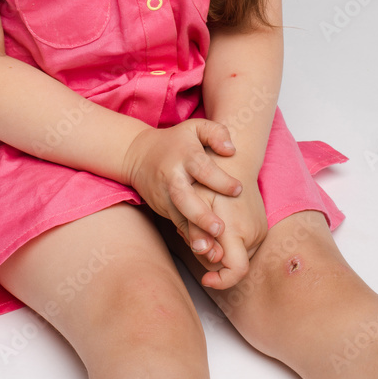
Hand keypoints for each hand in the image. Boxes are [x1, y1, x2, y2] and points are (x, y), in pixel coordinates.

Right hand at [123, 120, 241, 239]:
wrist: (138, 154)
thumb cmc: (177, 141)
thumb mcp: (196, 127)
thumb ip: (217, 133)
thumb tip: (231, 150)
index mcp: (185, 156)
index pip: (202, 168)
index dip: (220, 179)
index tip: (238, 189)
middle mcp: (173, 177)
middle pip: (184, 197)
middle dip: (201, 215)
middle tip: (220, 229)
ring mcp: (165, 194)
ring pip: (179, 216)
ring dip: (195, 234)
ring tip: (211, 251)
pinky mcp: (163, 207)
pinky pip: (177, 224)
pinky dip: (189, 237)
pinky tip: (204, 251)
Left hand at [176, 177, 267, 289]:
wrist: (235, 161)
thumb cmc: (209, 180)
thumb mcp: (196, 202)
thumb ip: (197, 230)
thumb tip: (204, 252)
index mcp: (237, 229)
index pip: (236, 271)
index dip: (221, 281)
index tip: (205, 279)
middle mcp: (253, 234)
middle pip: (232, 265)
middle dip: (213, 260)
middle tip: (195, 237)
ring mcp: (260, 231)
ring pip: (237, 257)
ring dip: (220, 251)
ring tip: (204, 227)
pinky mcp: (261, 228)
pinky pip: (243, 247)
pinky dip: (228, 244)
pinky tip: (217, 225)